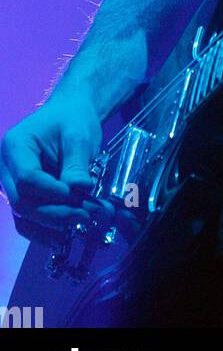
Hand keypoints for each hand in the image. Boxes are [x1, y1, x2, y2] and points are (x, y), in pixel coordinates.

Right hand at [0, 92, 115, 242]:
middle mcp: (6, 168)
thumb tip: (79, 190)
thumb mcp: (79, 135)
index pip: (26, 177)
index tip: (77, 195)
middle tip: (86, 214)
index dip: (50, 191)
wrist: (70, 115)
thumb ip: (77, 163)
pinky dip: (44, 229)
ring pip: (23, 214)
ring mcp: (11, 184)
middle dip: (55, 212)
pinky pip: (26, 218)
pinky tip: (63, 235)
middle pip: (23, 200)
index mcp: (15, 145)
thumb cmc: (72, 119)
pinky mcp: (22, 195)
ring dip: (53, 223)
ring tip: (82, 221)